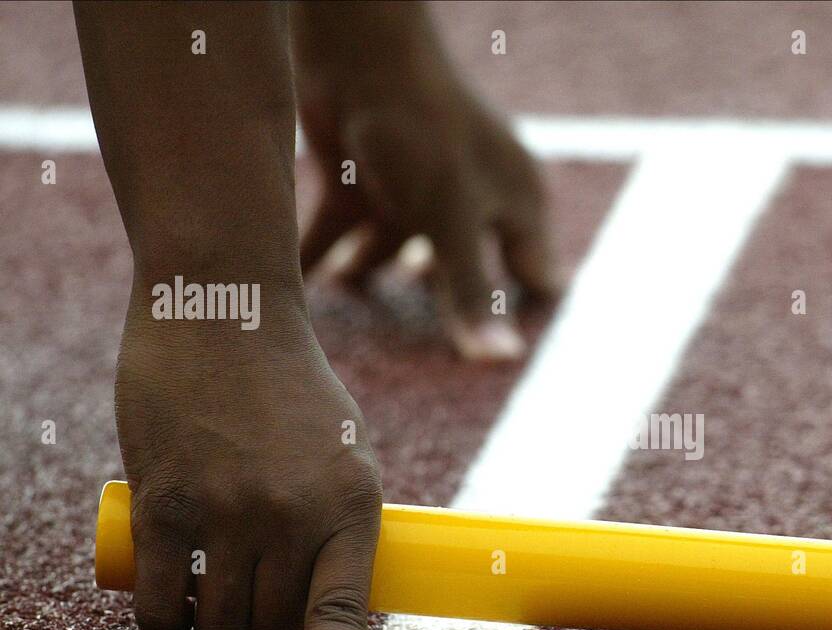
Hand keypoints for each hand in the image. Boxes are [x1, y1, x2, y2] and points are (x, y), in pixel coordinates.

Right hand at [115, 280, 381, 629]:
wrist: (225, 314)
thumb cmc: (291, 386)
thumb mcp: (347, 452)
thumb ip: (341, 522)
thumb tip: (328, 595)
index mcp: (351, 502)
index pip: (345, 607)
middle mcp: (294, 514)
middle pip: (276, 625)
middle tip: (255, 626)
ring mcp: (228, 512)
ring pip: (222, 621)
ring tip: (214, 614)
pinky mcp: (165, 505)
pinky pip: (163, 601)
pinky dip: (165, 625)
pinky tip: (170, 620)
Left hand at [296, 48, 556, 360]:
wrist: (352, 47)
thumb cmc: (422, 125)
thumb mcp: (452, 217)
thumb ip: (471, 292)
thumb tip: (501, 362)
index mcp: (516, 205)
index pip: (535, 281)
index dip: (524, 325)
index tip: (505, 379)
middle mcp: (471, 202)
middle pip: (463, 277)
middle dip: (441, 315)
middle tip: (424, 376)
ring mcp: (416, 193)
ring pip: (395, 258)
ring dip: (370, 286)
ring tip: (351, 329)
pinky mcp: (364, 182)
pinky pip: (343, 236)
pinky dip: (320, 261)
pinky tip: (294, 294)